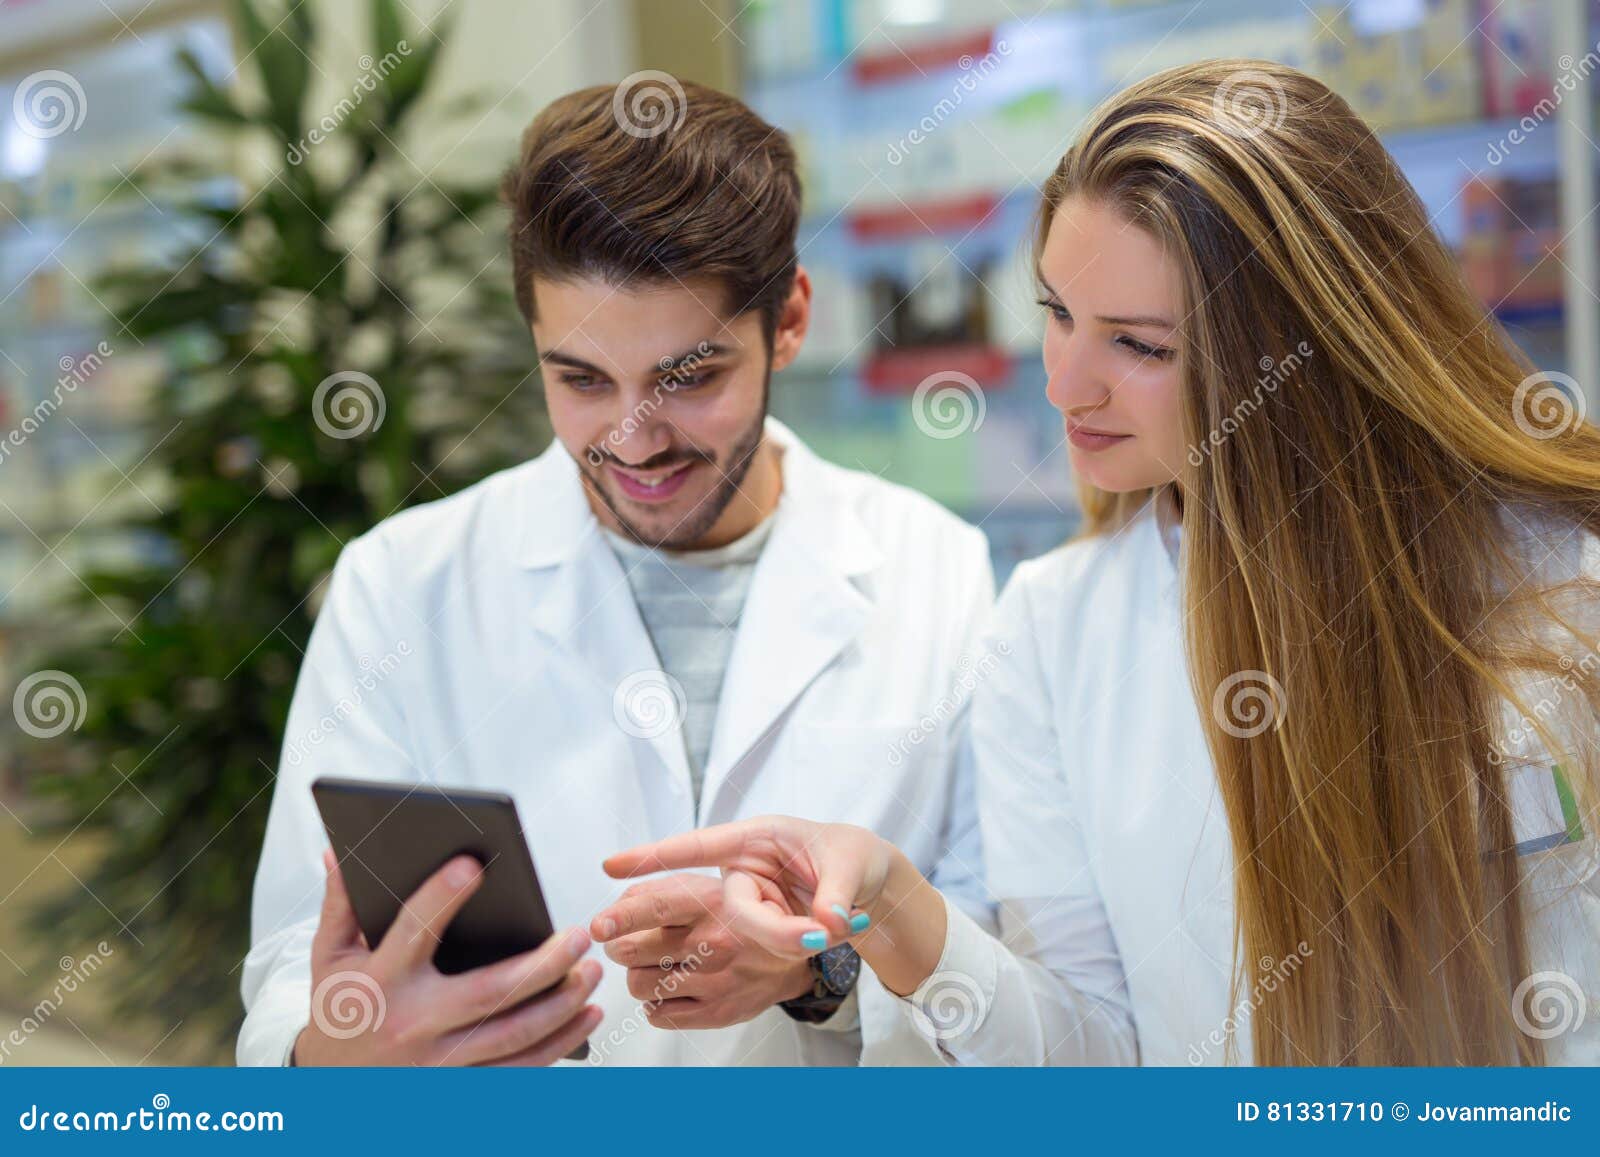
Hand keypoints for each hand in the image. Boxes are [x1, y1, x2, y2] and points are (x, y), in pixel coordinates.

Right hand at [293, 848, 602, 1065]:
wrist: (328, 1085)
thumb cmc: (339, 1007)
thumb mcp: (328, 956)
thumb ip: (341, 904)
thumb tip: (341, 851)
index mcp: (381, 980)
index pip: (413, 932)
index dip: (441, 897)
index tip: (473, 864)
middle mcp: (413, 1022)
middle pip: (488, 994)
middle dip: (542, 966)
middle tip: (579, 936)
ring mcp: (438, 1061)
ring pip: (513, 1036)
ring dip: (561, 1005)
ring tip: (592, 971)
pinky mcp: (458, 1086)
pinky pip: (517, 1070)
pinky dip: (558, 1045)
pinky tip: (587, 1017)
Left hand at [589, 873, 812, 1028]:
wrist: (793, 952)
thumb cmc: (744, 913)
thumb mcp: (708, 884)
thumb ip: (659, 888)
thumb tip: (617, 905)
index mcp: (710, 902)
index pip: (653, 908)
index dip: (618, 918)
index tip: (597, 926)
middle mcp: (713, 942)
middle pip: (632, 952)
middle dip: (619, 946)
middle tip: (626, 943)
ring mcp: (715, 980)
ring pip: (639, 985)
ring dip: (637, 975)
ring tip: (656, 965)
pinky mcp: (717, 1012)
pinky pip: (659, 1015)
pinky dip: (655, 1002)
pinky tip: (671, 986)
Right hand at [603, 816, 897, 955]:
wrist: (870, 885)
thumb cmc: (854, 857)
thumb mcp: (852, 867)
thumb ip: (836, 896)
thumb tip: (826, 924)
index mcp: (758, 837)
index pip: (697, 845)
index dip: (653, 856)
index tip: (611, 865)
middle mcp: (747, 869)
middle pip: (734, 907)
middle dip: (775, 930)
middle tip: (819, 939)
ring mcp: (752, 901)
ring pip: (751, 934)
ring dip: (795, 939)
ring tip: (841, 925)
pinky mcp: (762, 927)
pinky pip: (767, 946)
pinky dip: (799, 947)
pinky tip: (828, 934)